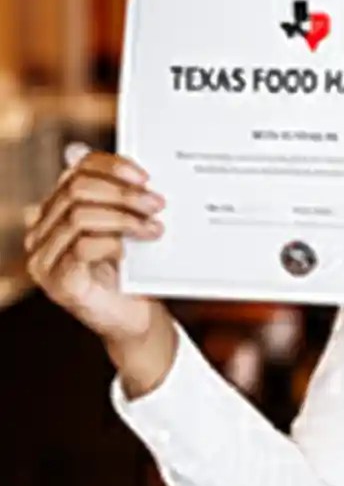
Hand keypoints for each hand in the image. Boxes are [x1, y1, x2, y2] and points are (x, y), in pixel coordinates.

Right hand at [23, 144, 167, 345]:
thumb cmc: (132, 269)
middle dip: (123, 194)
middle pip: (77, 190)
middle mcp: (43, 230)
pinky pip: (81, 248)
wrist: (135, 317)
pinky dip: (111, 243)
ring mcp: (45, 257)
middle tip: (157, 204)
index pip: (77, 171)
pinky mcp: (57, 282)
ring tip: (153, 228)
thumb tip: (136, 171)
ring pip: (79, 217)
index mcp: (59, 210)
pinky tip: (130, 250)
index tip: (145, 178)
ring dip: (123, 218)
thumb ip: (125, 199)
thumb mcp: (129, 227)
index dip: (111, 167)